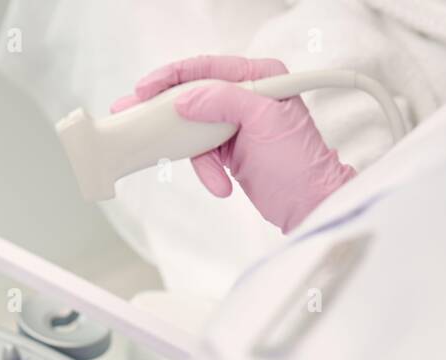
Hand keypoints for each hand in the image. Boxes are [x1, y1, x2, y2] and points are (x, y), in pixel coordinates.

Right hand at [111, 55, 355, 232]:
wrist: (309, 205)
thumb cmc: (300, 165)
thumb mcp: (263, 123)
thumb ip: (224, 101)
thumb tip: (185, 100)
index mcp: (260, 77)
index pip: (206, 68)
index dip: (172, 76)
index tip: (146, 89)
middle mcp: (247, 95)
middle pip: (193, 95)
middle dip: (168, 113)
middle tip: (136, 117)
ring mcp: (236, 123)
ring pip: (193, 127)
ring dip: (193, 153)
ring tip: (208, 172)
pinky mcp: (229, 148)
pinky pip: (201, 152)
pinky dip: (206, 170)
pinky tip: (219, 184)